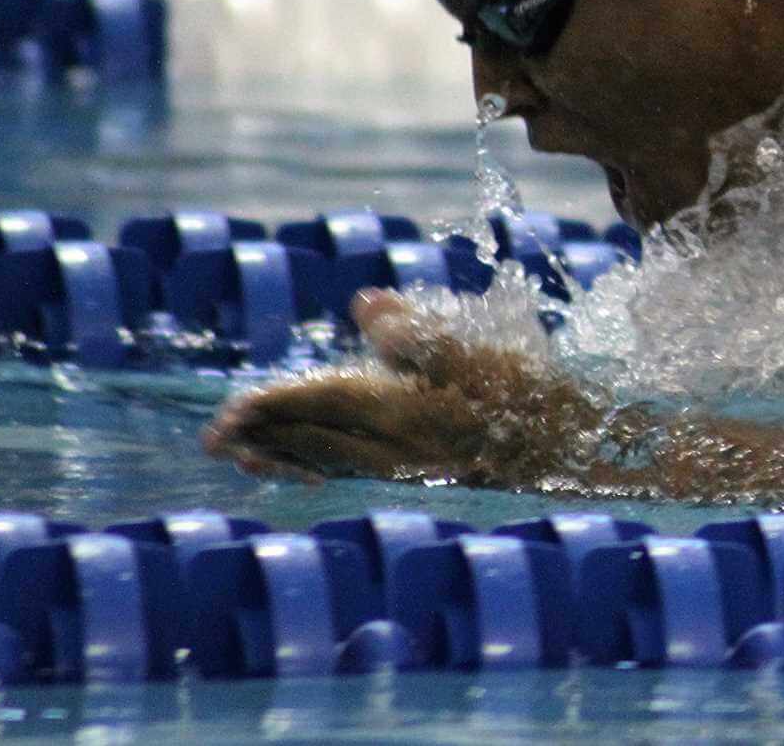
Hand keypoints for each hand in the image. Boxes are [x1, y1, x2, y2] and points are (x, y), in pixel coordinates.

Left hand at [202, 289, 597, 487]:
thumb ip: (411, 327)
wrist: (568, 443)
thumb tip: (362, 307)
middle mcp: (388, 443)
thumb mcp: (471, 342)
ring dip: (281, 458)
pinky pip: (352, 476)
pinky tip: (311, 470)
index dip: (271, 405)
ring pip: (326, 462)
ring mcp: (403, 466)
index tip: (230, 409)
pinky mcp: (420, 475)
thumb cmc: (519, 386)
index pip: (316, 404)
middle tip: (215, 440)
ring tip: (246, 458)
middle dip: (262, 437)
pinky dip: (319, 471)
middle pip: (311, 440)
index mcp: (395, 405)